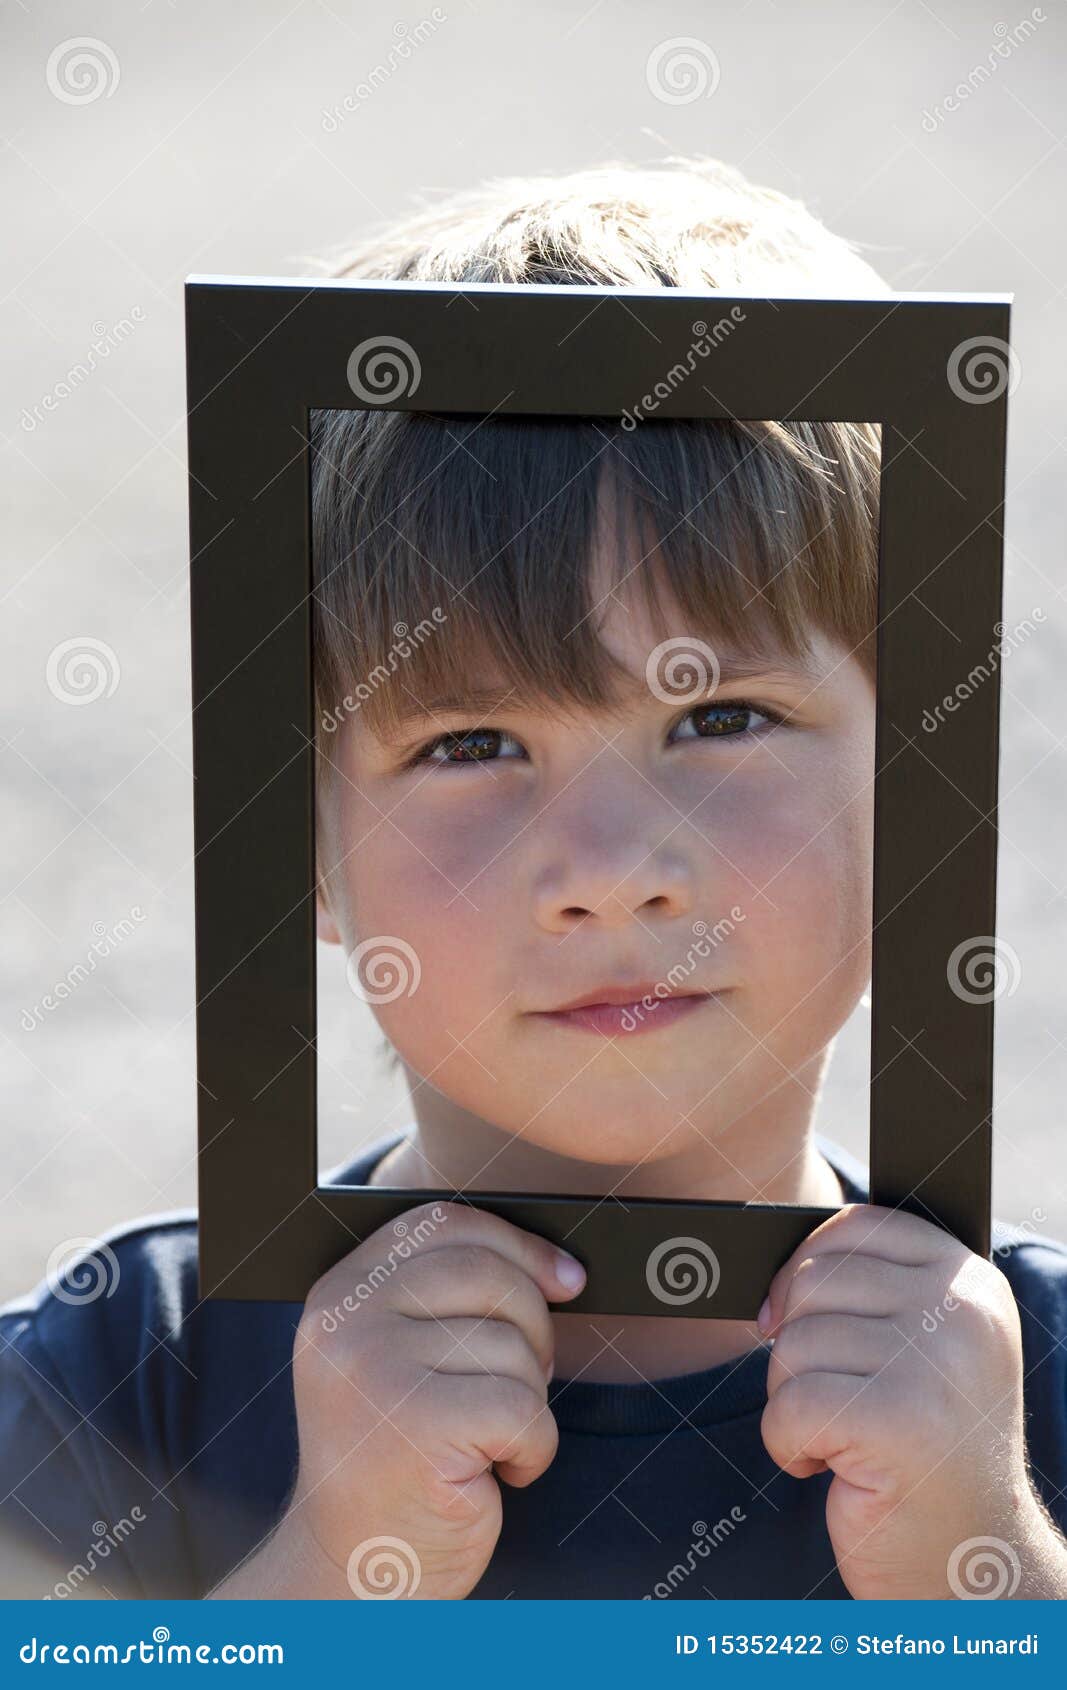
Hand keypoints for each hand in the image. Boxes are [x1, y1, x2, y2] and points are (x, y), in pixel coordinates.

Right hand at [280, 1200, 585, 1599]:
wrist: (351, 1575)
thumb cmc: (396, 1462)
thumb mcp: (400, 1359)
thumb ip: (447, 1301)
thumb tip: (561, 1270)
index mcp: (341, 1292)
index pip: (444, 1223)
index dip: (517, 1244)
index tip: (564, 1279)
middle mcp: (346, 1321)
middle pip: (490, 1276)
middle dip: (533, 1332)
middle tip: (516, 1387)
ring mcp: (373, 1370)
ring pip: (511, 1346)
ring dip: (528, 1403)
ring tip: (485, 1441)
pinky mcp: (413, 1426)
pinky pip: (523, 1409)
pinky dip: (533, 1449)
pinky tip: (497, 1472)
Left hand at [758, 1202, 1064, 1598]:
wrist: (971, 1568)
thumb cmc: (925, 1453)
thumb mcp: (920, 1349)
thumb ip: (868, 1291)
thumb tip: (770, 1269)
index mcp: (971, 1283)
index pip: (859, 1227)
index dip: (807, 1268)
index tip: (796, 1319)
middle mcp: (963, 1313)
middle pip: (814, 1283)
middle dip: (794, 1346)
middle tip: (829, 1399)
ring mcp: (937, 1365)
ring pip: (794, 1346)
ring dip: (792, 1402)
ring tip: (841, 1438)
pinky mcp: (899, 1422)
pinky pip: (789, 1407)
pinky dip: (787, 1445)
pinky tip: (830, 1467)